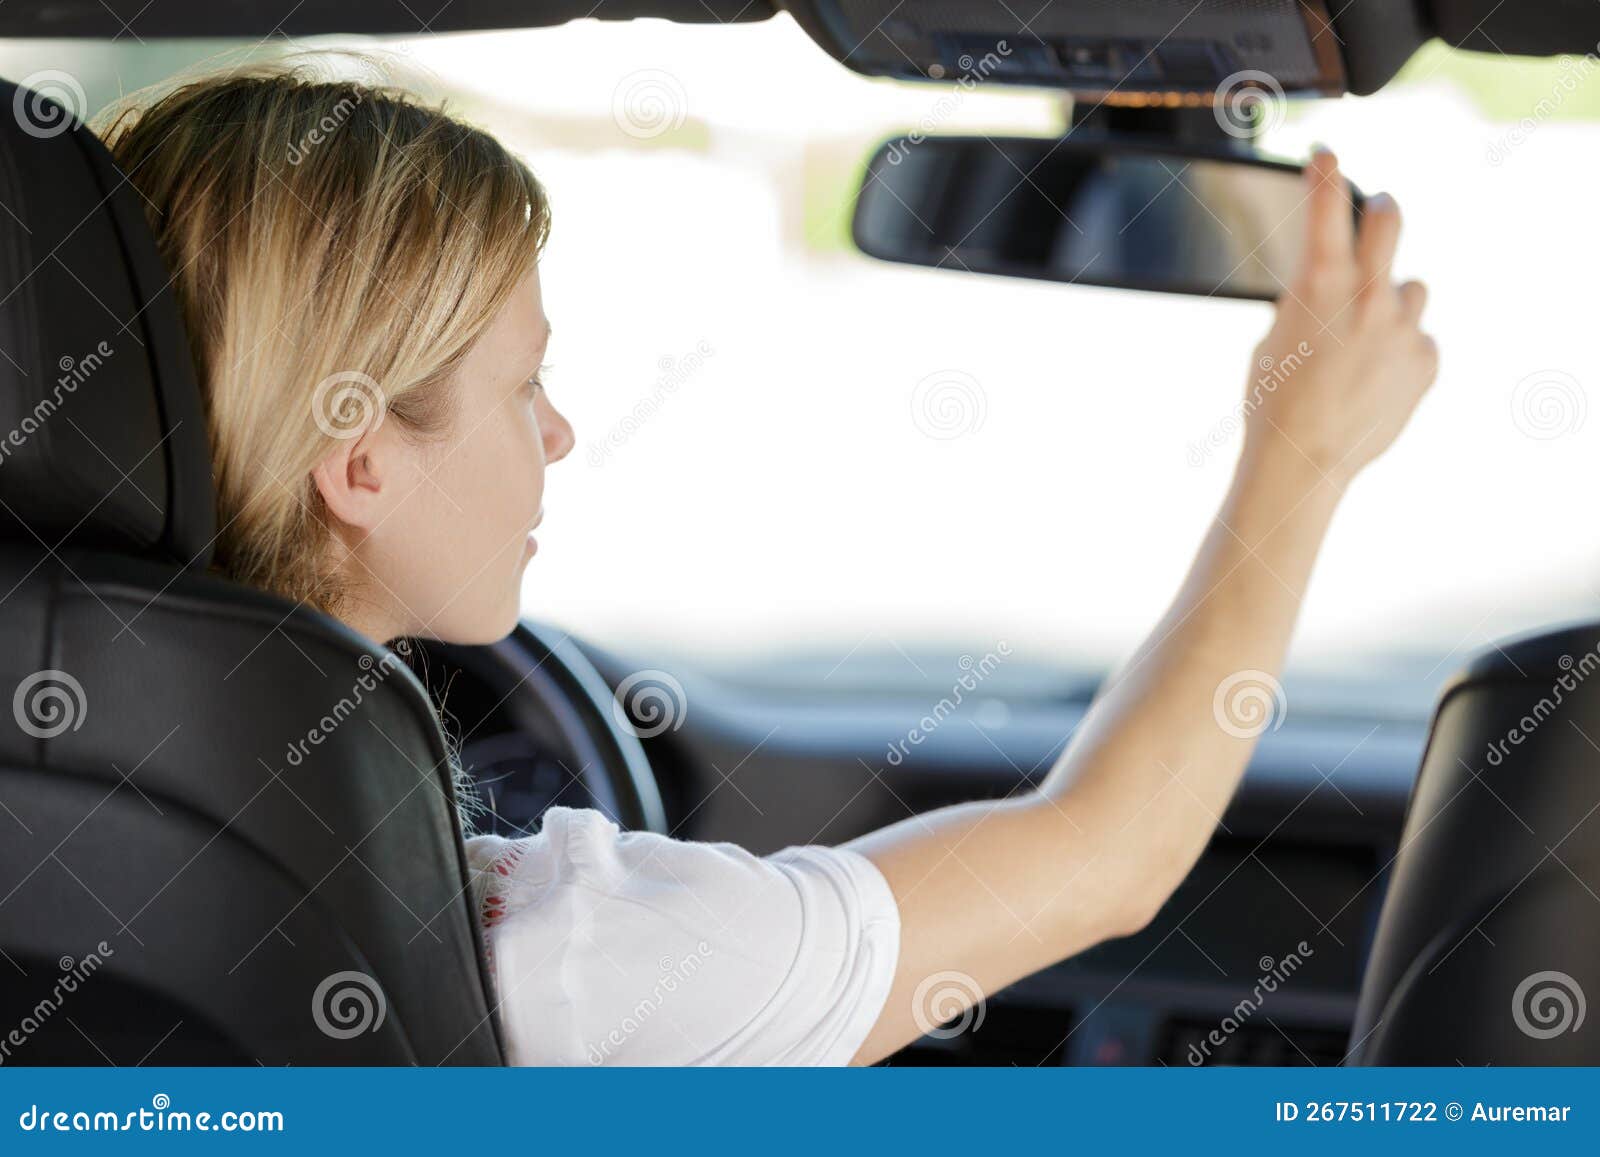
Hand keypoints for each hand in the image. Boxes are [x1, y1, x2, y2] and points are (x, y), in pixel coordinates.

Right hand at [1242, 149, 1437, 490]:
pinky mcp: (1426, 361)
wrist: (1303, 459)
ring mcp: (1404, 329)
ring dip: (1391, 301)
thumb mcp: (1276, 337)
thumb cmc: (1274, 402)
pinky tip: (1374, 377)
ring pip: (1411, 290)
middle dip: (1380, 212)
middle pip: (1388, 223)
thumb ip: (1309, 303)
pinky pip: (1419, 339)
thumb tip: (1330, 288)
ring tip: (1365, 337)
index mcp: (1320, 287)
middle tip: (1378, 208)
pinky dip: (1401, 350)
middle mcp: (1369, 297)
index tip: (1325, 154)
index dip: (1325, 174)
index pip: (1327, 209)